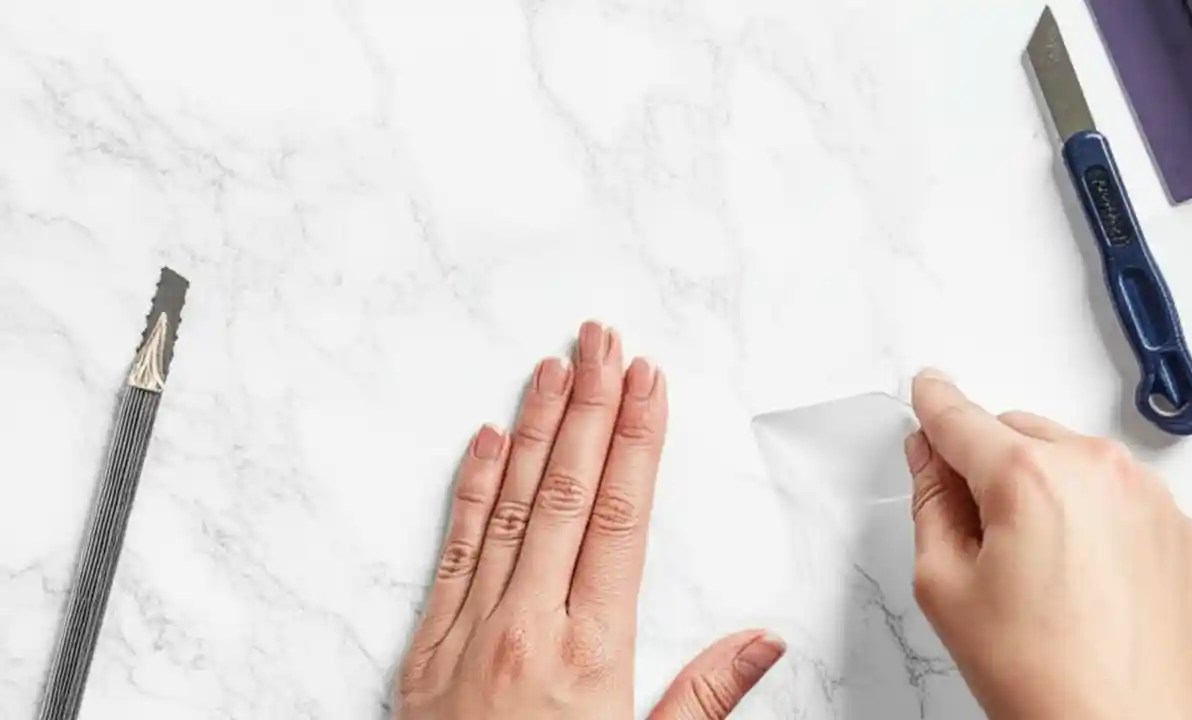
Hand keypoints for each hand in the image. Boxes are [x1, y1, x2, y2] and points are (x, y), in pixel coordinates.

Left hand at [396, 322, 785, 719]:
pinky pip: (452, 548)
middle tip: (601, 340)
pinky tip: (484, 441)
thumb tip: (764, 636)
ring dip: (532, 428)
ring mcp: (467, 629)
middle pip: (565, 491)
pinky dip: (470, 490)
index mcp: (588, 651)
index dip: (636, 441)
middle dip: (587, 407)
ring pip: (508, 504)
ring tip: (552, 366)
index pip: (620, 517)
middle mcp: (524, 624)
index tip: (648, 385)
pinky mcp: (424, 646)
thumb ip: (705, 696)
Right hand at [905, 370, 1191, 719]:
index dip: (934, 404)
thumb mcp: (946, 586)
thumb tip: (930, 459)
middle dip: (987, 464)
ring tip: (1034, 569)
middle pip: (1016, 430)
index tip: (927, 390)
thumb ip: (930, 503)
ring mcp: (1149, 498)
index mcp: (1029, 478)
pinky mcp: (1179, 528)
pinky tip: (1076, 576)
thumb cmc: (1045, 679)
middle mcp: (1098, 472)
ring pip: (1069, 457)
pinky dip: (1088, 513)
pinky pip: (1116, 492)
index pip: (962, 417)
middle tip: (975, 534)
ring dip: (1040, 484)